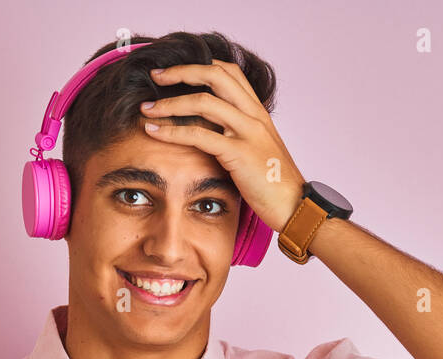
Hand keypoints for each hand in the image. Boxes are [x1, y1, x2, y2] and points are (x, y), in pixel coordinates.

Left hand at [139, 61, 305, 232]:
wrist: (296, 207)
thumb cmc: (276, 185)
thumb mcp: (259, 151)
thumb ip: (239, 136)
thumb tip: (214, 134)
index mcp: (258, 112)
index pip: (229, 72)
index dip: (201, 66)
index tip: (175, 73)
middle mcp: (254, 115)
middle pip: (214, 75)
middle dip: (181, 72)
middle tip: (155, 76)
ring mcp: (248, 132)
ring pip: (203, 101)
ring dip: (169, 102)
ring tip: (146, 108)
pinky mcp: (239, 153)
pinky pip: (199, 134)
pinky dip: (172, 131)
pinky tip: (154, 132)